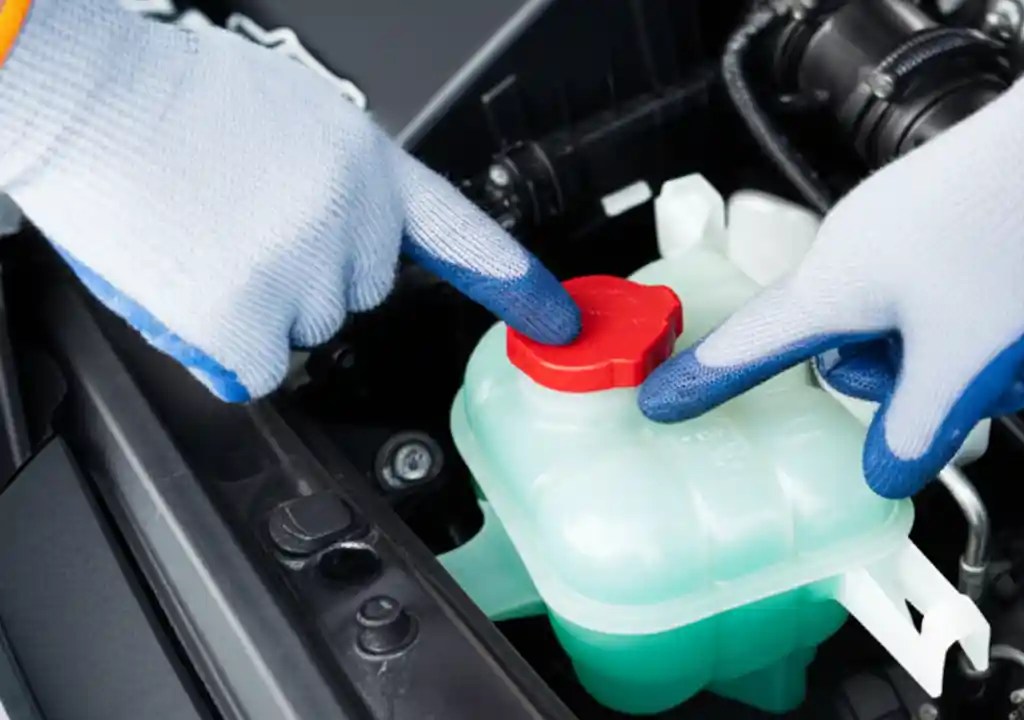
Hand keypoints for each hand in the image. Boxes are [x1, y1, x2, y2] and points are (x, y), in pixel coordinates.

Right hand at [0, 0, 577, 400]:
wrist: (83, 95)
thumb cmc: (165, 97)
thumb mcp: (285, 116)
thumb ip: (333, 179)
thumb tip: (340, 223)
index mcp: (366, 162)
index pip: (460, 233)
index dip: (510, 283)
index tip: (555, 320)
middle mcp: (352, 219)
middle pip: (359, 293)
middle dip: (310, 275)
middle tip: (241, 223)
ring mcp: (305, 273)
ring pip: (306, 331)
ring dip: (262, 305)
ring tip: (205, 239)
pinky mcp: (249, 320)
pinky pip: (256, 369)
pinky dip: (226, 347)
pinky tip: (193, 286)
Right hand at [639, 19, 1023, 497]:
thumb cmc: (1015, 228)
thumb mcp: (961, 358)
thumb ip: (917, 429)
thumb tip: (886, 473)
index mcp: (835, 283)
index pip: (752, 345)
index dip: (706, 380)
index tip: (663, 400)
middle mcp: (858, 253)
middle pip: (859, 356)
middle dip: (920, 384)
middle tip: (974, 382)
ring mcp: (905, 233)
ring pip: (918, 332)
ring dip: (972, 358)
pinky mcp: (948, 223)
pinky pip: (950, 296)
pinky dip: (993, 324)